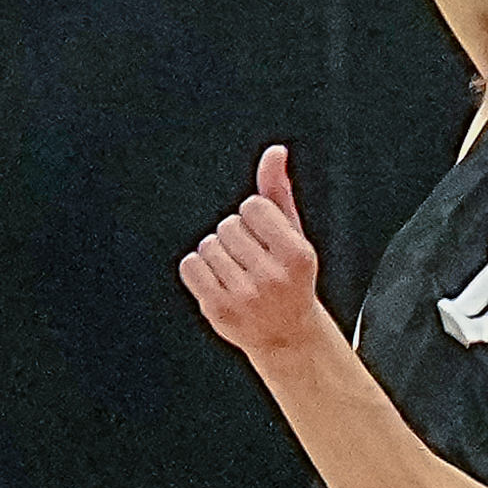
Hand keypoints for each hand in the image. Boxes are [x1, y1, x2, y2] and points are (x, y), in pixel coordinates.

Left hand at [178, 147, 327, 359]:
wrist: (287, 335)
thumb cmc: (290, 278)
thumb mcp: (293, 234)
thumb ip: (279, 191)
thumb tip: (274, 153)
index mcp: (297, 255)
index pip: (253, 206)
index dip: (255, 217)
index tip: (265, 237)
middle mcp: (273, 277)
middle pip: (228, 225)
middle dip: (236, 237)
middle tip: (252, 259)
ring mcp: (245, 296)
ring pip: (207, 245)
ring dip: (217, 254)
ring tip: (238, 272)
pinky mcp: (218, 310)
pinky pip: (190, 267)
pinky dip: (199, 269)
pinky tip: (219, 280)